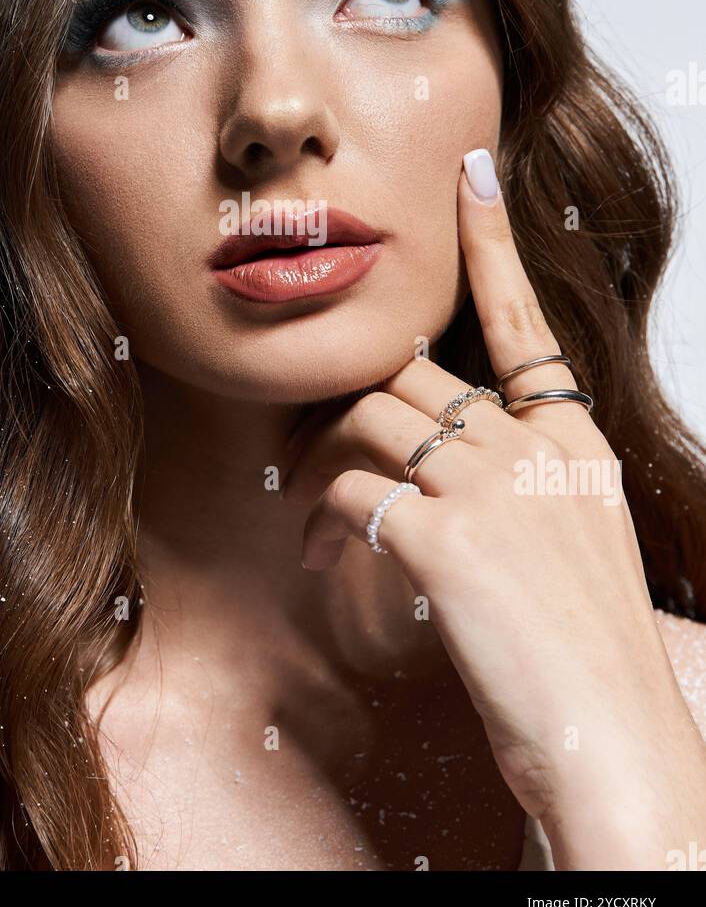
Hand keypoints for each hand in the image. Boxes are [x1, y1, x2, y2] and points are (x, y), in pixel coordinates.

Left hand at [283, 149, 705, 867]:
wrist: (610, 734)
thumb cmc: (584, 651)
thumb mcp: (573, 540)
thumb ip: (519, 485)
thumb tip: (439, 472)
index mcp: (573, 439)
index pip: (525, 321)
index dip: (494, 242)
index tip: (473, 172)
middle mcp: (533, 445)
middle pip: (410, 370)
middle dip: (343, 388)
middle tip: (302, 426)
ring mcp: (492, 485)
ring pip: (367, 417)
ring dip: (314, 449)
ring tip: (297, 494)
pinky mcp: (447, 538)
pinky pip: (352, 490)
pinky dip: (320, 514)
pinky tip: (317, 548)